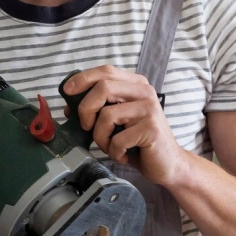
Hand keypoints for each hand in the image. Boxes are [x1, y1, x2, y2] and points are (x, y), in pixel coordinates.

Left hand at [62, 65, 187, 186]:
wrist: (168, 164)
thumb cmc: (139, 142)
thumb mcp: (118, 121)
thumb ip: (98, 109)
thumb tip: (69, 107)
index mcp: (136, 85)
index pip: (106, 71)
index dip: (83, 78)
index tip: (67, 91)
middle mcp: (145, 92)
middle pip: (103, 87)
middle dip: (85, 109)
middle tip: (86, 127)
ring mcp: (150, 109)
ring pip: (106, 115)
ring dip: (101, 137)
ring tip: (111, 146)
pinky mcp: (151, 128)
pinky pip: (117, 139)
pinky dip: (114, 152)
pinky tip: (124, 155)